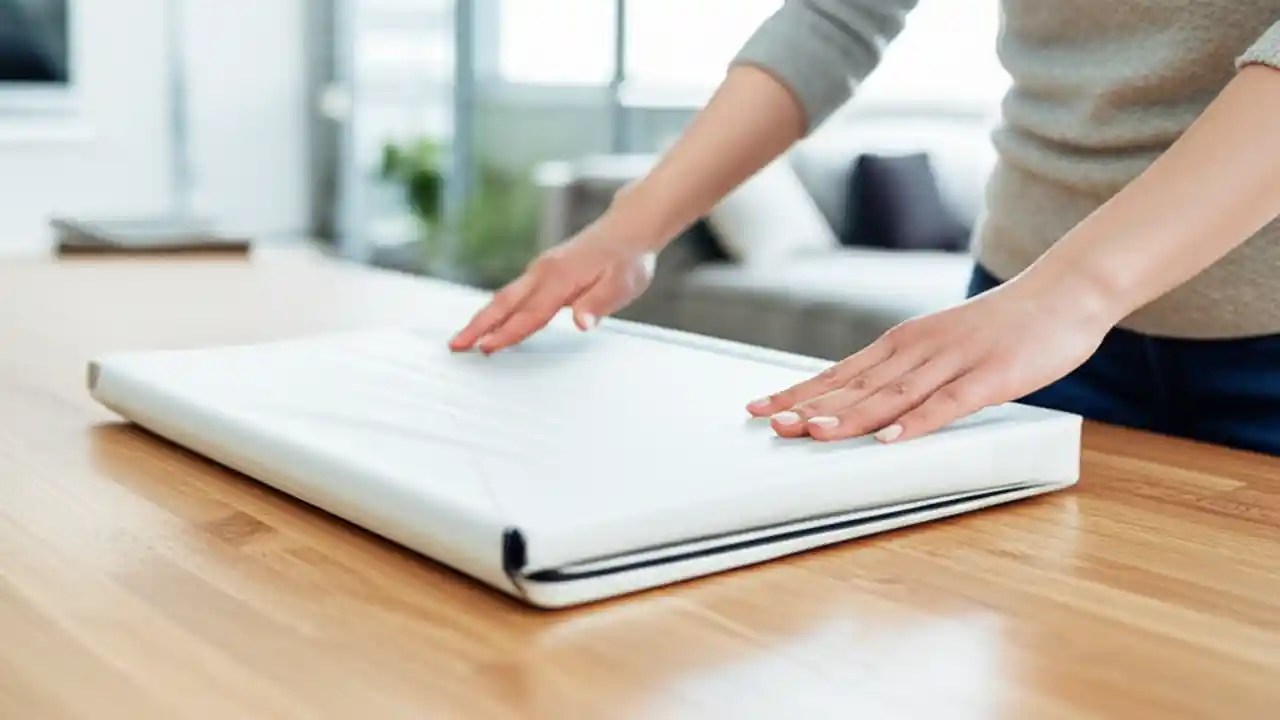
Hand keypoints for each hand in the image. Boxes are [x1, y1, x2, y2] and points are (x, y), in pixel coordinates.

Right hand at [450, 215, 656, 352]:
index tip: (485, 349)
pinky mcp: (544, 270)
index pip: (529, 314)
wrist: (630, 227)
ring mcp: (541, 269)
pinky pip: (514, 292)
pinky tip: (491, 321)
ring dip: (483, 318)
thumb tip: (581, 323)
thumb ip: (598, 305)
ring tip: (464, 338)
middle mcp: (544, 272)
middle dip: (478, 326)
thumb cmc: (628, 258)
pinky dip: (497, 308)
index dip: (507, 334)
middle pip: (503, 303)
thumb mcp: (622, 285)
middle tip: (454, 345)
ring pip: (505, 297)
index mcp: (560, 279)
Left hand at [746, 271, 1119, 442]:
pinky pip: (948, 403)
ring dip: (850, 416)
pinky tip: (890, 440)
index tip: (760, 408)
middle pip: (855, 385)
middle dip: (810, 407)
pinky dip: (916, 423)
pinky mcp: (991, 376)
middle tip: (769, 424)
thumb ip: (908, 373)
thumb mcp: (944, 345)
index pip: (840, 372)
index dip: (799, 392)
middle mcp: (919, 349)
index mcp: (904, 342)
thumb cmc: (1004, 326)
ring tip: (812, 434)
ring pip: (892, 395)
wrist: (1065, 292)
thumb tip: (869, 403)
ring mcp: (954, 362)